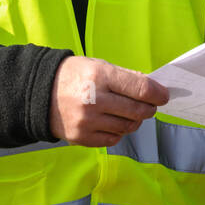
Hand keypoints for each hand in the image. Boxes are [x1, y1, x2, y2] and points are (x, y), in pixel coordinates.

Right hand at [49, 56, 169, 147]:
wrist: (39, 93)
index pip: (141, 89)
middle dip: (149, 109)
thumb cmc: (75, 76)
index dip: (158, 94)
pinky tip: (113, 122)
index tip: (164, 96)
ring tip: (129, 113)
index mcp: (99, 76)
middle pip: (137, 111)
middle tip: (150, 106)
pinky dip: (119, 131)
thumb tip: (153, 90)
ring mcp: (87, 121)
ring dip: (134, 121)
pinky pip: (113, 139)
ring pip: (127, 127)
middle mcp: (93, 100)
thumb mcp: (98, 66)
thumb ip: (126, 78)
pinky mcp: (81, 138)